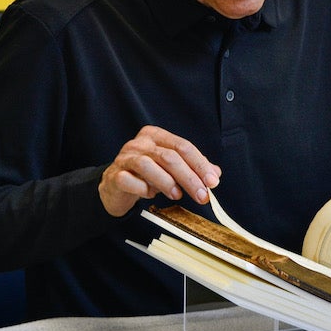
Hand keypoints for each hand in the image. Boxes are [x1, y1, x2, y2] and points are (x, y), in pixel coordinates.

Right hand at [98, 125, 221, 216]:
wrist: (115, 186)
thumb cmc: (146, 175)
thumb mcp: (170, 168)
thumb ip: (191, 168)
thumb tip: (215, 173)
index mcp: (155, 136)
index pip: (183, 146)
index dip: (200, 164)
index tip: (213, 181)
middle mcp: (140, 143)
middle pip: (169, 156)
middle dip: (189, 177)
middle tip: (202, 195)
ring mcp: (125, 158)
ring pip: (148, 165)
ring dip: (167, 182)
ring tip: (177, 195)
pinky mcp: (115, 175)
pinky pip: (130, 181)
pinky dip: (143, 189)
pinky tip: (149, 195)